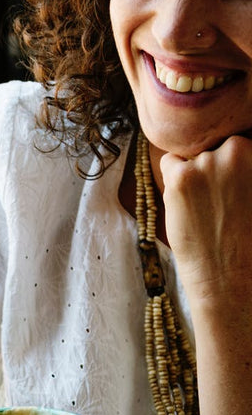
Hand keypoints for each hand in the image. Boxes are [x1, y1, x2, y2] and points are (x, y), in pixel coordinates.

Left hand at [161, 135, 251, 303]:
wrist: (233, 274)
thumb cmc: (249, 237)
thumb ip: (248, 167)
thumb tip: (234, 146)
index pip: (240, 140)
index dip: (233, 164)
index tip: (233, 187)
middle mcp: (240, 149)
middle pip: (217, 146)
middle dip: (215, 165)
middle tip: (218, 199)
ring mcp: (209, 161)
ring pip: (193, 155)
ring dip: (194, 174)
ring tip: (206, 207)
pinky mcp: (182, 176)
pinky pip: (170, 162)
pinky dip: (173, 177)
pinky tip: (185, 202)